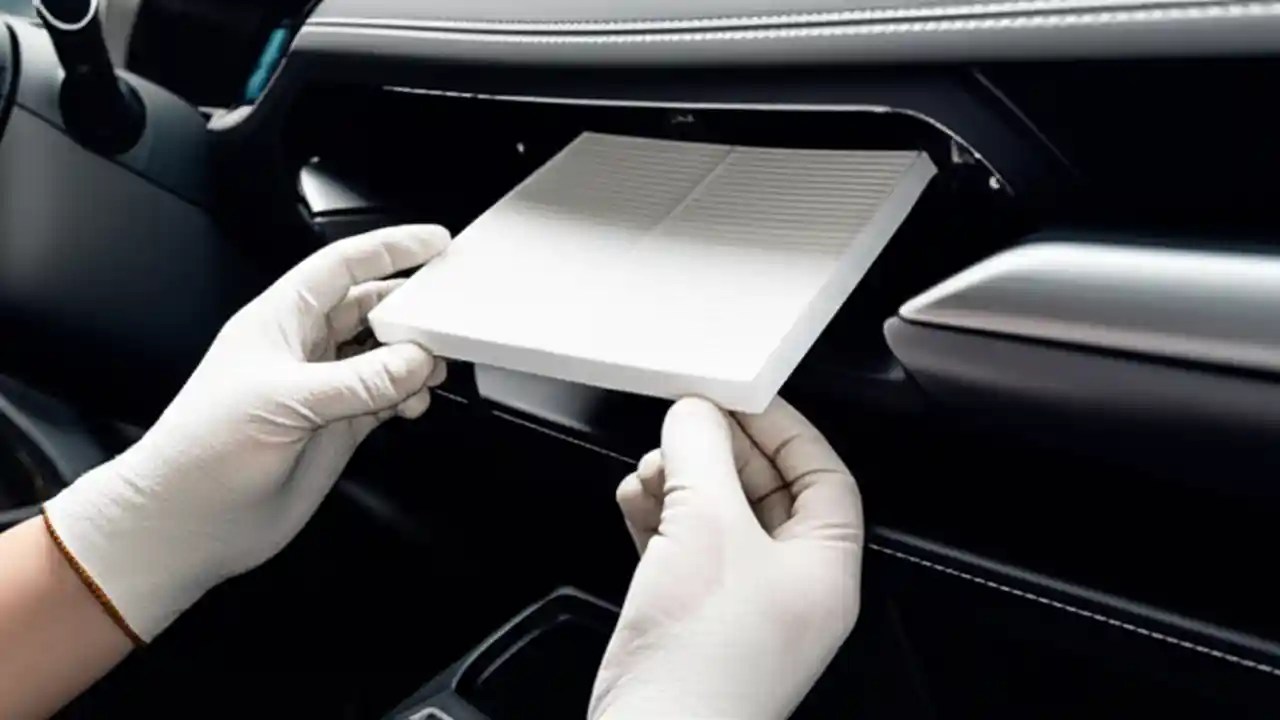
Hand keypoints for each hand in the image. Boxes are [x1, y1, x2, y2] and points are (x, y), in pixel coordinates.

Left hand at [43, 225, 450, 642]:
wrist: (186, 521)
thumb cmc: (205, 449)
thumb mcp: (285, 401)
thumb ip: (359, 380)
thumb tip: (415, 360)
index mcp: (281, 321)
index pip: (342, 267)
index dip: (388, 249)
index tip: (434, 242)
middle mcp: (304, 349)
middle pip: (370, 308)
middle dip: (411, 308)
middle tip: (450, 313)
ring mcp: (322, 389)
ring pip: (384, 356)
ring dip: (415, 359)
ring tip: (437, 368)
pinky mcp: (337, 428)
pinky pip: (386, 399)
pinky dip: (409, 398)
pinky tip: (416, 405)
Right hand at [590, 397, 862, 719]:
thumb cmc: (701, 666)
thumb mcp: (706, 527)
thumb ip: (701, 453)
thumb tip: (694, 415)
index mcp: (824, 568)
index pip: (822, 473)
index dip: (783, 428)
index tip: (740, 399)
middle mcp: (790, 588)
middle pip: (764, 490)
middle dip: (718, 453)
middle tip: (683, 427)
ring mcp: (741, 606)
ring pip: (718, 518)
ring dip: (681, 484)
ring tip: (651, 471)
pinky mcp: (695, 619)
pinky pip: (684, 549)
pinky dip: (658, 519)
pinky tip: (634, 503)